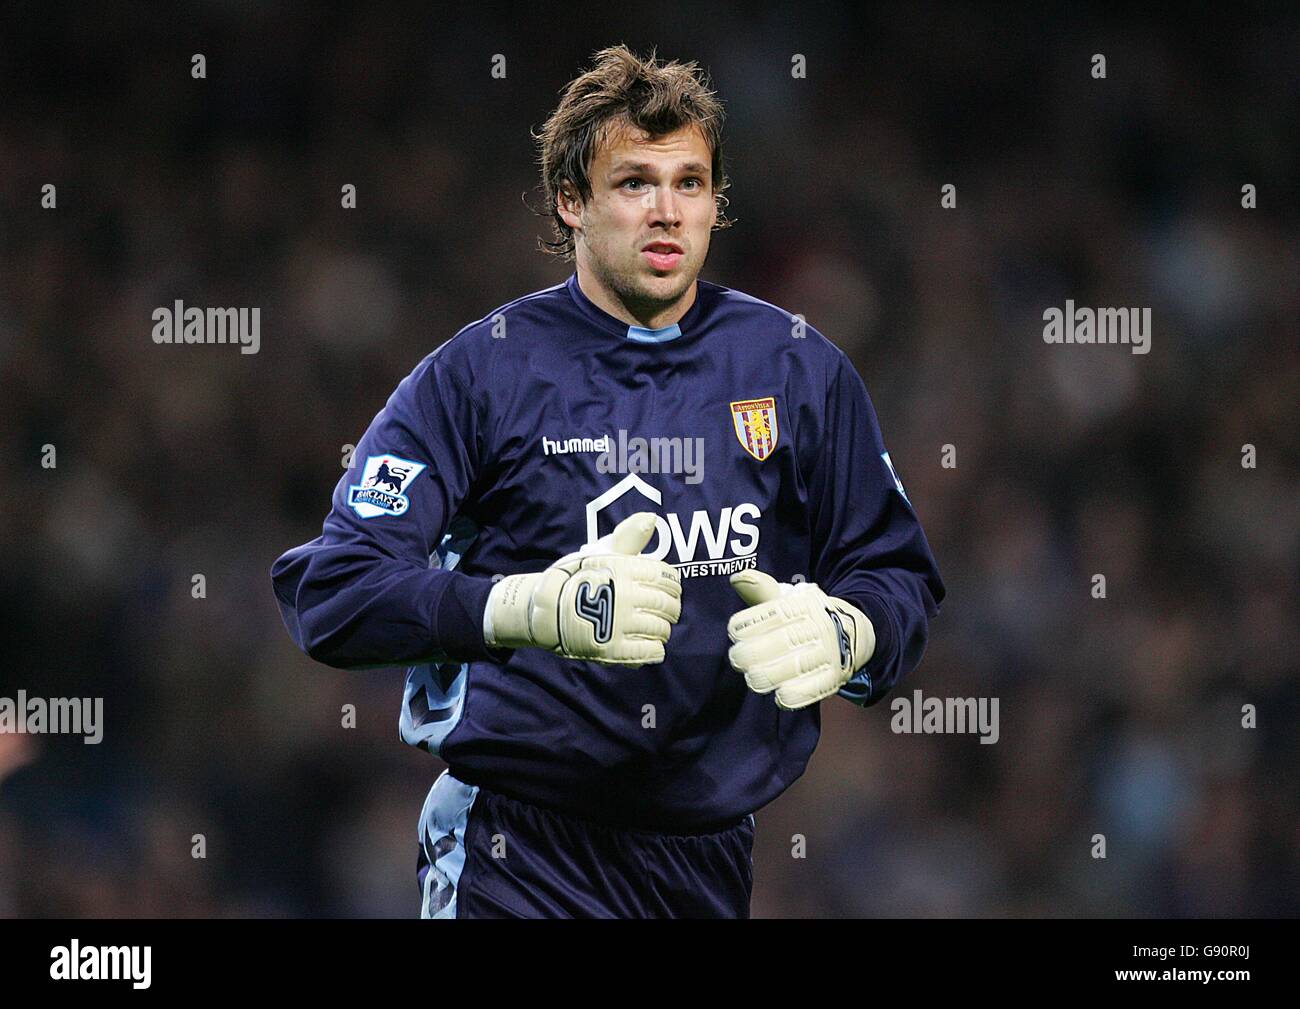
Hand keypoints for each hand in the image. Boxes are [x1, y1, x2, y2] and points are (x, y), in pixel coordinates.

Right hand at [485, 512, 681, 665]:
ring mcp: (619, 624)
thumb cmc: (577, 576)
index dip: (673, 584)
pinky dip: (655, 649)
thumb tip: (651, 518)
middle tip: (667, 611)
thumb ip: (629, 536)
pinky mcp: (613, 649)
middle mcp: (625, 596)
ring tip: (656, 628)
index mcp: (624, 570)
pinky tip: (652, 645)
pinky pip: (648, 651)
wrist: (546, 607)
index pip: (665, 577)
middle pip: (666, 605)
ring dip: (663, 629)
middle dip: (671, 608)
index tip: (670, 588)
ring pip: (660, 629)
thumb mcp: (601, 551)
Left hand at [727, 570, 874, 708]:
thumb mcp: (788, 600)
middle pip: (787, 640)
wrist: (853, 633)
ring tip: (752, 677)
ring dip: (770, 675)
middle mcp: (821, 627)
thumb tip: (736, 578)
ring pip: (798, 666)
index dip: (753, 622)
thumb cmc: (806, 617)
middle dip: (755, 651)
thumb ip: (762, 591)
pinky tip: (779, 696)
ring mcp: (830, 654)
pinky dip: (796, 695)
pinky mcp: (835, 677)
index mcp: (807, 605)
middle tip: (736, 658)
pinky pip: (815, 689)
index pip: (779, 612)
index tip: (733, 631)